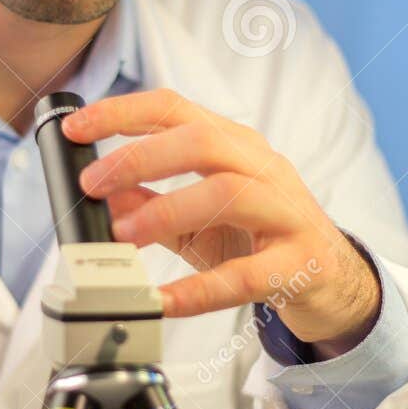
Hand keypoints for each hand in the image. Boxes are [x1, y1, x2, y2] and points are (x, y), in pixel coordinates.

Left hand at [63, 90, 380, 352]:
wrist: (332, 277)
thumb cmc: (261, 236)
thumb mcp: (199, 214)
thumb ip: (151, 200)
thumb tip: (100, 192)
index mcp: (233, 145)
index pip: (174, 108)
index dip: (121, 112)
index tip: (76, 128)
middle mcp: (261, 168)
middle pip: (200, 140)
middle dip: (139, 156)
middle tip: (91, 183)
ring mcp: (284, 213)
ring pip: (228, 193)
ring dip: (166, 210)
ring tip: (123, 235)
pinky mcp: (298, 263)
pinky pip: (245, 275)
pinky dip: (198, 290)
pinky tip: (163, 300)